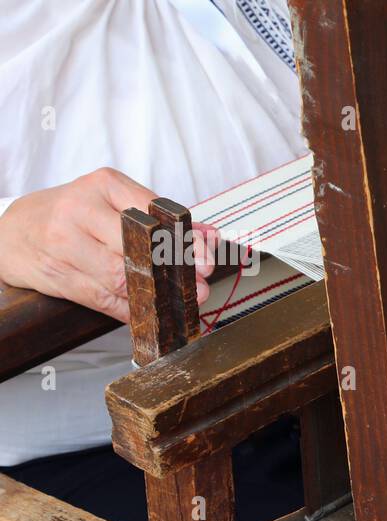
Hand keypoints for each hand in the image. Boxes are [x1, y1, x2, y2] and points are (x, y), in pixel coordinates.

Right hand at [0, 167, 213, 322]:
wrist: (16, 231)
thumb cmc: (75, 214)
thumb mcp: (116, 202)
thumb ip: (164, 219)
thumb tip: (210, 237)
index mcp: (104, 185)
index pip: (152, 214)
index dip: (183, 240)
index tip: (205, 257)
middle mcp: (80, 210)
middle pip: (136, 249)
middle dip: (173, 271)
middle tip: (198, 286)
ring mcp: (64, 244)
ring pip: (120, 278)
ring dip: (156, 295)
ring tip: (179, 300)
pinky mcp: (58, 275)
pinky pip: (104, 300)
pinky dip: (132, 310)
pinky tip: (149, 311)